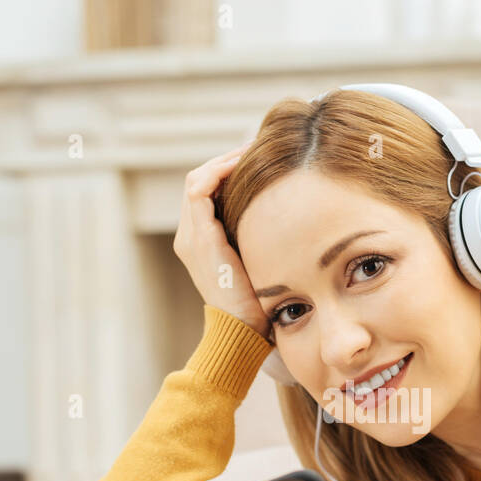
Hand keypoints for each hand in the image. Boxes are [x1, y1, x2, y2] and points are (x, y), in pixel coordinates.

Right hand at [172, 138, 269, 337]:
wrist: (243, 332)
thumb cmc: (259, 305)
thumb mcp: (259, 263)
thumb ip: (261, 240)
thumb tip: (291, 216)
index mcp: (200, 242)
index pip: (207, 192)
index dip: (229, 171)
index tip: (260, 160)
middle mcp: (189, 236)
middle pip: (200, 181)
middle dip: (228, 160)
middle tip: (258, 147)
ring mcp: (190, 237)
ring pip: (197, 180)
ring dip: (224, 161)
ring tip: (253, 150)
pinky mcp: (199, 239)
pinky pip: (199, 190)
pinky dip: (219, 172)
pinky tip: (245, 166)